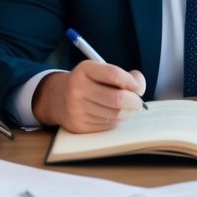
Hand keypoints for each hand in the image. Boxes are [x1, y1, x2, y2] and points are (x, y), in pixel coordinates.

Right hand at [32, 60, 146, 132]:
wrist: (57, 98)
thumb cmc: (86, 83)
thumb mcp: (98, 71)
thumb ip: (121, 75)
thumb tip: (139, 86)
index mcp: (84, 70)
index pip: (114, 75)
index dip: (133, 82)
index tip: (139, 87)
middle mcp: (77, 89)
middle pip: (117, 99)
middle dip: (134, 101)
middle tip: (138, 101)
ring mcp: (76, 109)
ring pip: (115, 115)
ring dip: (128, 113)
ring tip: (127, 108)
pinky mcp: (79, 126)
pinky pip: (108, 126)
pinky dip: (117, 120)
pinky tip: (114, 115)